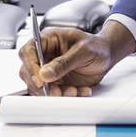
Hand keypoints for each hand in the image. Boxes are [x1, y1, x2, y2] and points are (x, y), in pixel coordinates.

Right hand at [17, 20, 135, 95]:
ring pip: (38, 86)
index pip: (28, 52)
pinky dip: (64, 96)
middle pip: (28, 72)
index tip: (40, 80)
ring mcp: (48, 70)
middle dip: (41, 86)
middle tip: (57, 92)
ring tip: (74, 91)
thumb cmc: (96, 46)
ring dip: (54, 93)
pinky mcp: (55, 82)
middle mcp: (44, 55)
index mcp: (48, 40)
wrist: (107, 56)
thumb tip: (45, 73)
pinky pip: (52, 93)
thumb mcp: (83, 50)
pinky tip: (80, 91)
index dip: (30, 67)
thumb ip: (64, 62)